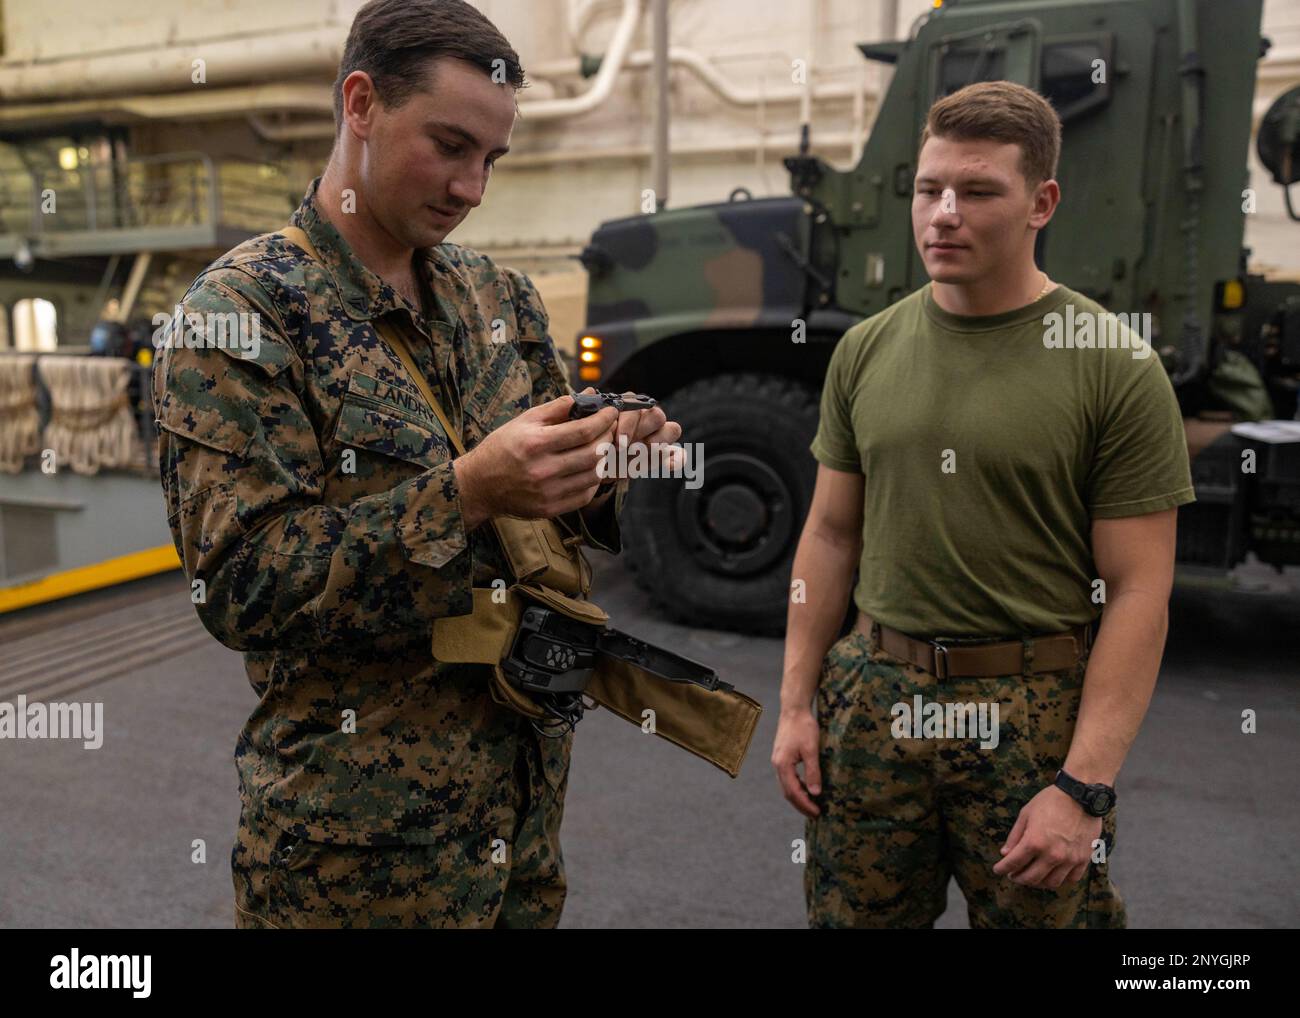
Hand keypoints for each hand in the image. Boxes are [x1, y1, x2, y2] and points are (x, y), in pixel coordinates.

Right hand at [453, 394, 617, 528]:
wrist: (478, 485)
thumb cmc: (501, 448)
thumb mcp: (524, 421)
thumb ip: (558, 407)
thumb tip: (589, 394)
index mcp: (536, 444)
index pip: (583, 430)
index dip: (604, 419)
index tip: (611, 412)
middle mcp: (543, 470)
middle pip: (593, 454)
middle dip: (608, 438)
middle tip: (610, 428)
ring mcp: (547, 492)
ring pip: (593, 476)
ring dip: (604, 460)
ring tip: (602, 447)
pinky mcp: (549, 509)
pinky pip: (585, 495)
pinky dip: (594, 481)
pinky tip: (590, 469)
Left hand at [587, 388, 682, 478]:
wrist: (593, 468)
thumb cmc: (589, 444)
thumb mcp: (584, 428)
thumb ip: (585, 408)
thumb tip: (589, 390)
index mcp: (627, 408)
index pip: (637, 404)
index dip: (629, 422)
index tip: (618, 441)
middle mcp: (645, 419)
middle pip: (656, 414)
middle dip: (643, 430)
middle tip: (626, 447)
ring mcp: (656, 436)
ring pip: (671, 429)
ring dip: (660, 441)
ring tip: (644, 453)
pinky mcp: (661, 454)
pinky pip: (677, 454)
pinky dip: (676, 459)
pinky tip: (669, 466)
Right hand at [772, 706, 821, 817]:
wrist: (794, 709)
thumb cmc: (803, 727)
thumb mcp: (811, 750)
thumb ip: (812, 772)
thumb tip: (815, 793)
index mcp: (783, 765)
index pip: (793, 792)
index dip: (805, 804)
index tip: (817, 812)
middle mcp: (777, 765)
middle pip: (787, 792)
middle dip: (801, 805)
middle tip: (815, 814)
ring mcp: (778, 761)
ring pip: (786, 785)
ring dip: (798, 797)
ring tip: (811, 804)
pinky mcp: (781, 757)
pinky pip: (787, 778)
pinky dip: (796, 786)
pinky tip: (806, 788)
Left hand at [992, 784, 1101, 888]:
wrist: (1081, 795)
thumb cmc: (1050, 801)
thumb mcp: (1026, 814)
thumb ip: (1015, 836)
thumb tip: (1005, 853)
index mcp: (1034, 842)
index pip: (1013, 863)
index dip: (1002, 869)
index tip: (998, 870)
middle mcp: (1052, 854)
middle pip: (1031, 878)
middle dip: (1018, 878)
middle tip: (1013, 875)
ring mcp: (1069, 859)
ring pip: (1051, 883)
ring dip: (1039, 883)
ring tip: (1032, 876)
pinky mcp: (1083, 859)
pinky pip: (1072, 878)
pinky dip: (1061, 880)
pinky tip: (1054, 873)